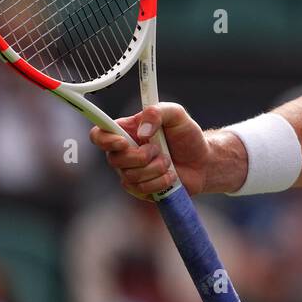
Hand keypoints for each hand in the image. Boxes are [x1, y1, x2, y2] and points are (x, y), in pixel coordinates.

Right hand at [88, 102, 208, 198]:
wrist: (202, 160)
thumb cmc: (186, 135)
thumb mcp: (176, 114)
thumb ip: (157, 112)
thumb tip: (143, 131)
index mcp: (126, 131)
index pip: (99, 135)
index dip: (105, 140)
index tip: (124, 142)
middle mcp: (123, 153)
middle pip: (114, 160)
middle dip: (141, 156)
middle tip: (160, 150)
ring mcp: (130, 173)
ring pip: (130, 177)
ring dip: (156, 169)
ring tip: (168, 162)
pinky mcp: (140, 190)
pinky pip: (142, 190)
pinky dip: (160, 181)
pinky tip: (171, 175)